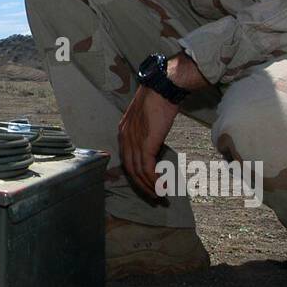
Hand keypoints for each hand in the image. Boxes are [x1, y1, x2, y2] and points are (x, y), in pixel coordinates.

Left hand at [117, 82, 178, 199]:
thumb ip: (145, 133)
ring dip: (150, 187)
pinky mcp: (145, 144)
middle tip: (155, 197)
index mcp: (123, 132)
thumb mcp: (146, 119)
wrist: (163, 89)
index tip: (147, 185)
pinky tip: (162, 187)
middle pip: (130, 170)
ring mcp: (134, 142)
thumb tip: (153, 146)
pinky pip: (147, 169)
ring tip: (161, 196)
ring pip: (138, 172)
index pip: (126, 160)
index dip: (136, 175)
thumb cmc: (158, 100)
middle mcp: (124, 138)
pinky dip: (154, 180)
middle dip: (142, 186)